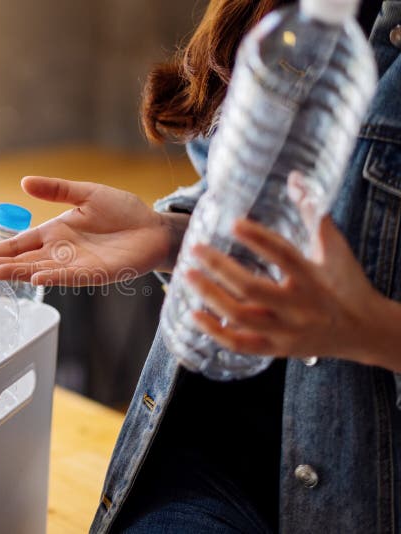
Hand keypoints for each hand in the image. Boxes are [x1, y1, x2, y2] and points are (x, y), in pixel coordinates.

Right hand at [0, 176, 188, 286]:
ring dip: (17, 273)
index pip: (18, 244)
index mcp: (54, 233)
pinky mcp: (95, 273)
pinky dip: (51, 276)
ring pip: (39, 270)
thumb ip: (56, 190)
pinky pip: (69, 275)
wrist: (154, 228)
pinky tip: (34, 277)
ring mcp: (75, 265)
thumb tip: (23, 182)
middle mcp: (60, 252)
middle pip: (22, 260)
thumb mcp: (86, 194)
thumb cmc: (123, 212)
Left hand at [186, 173, 388, 364]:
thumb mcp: (334, 248)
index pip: (283, 255)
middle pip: (252, 289)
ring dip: (210, 295)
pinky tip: (194, 314)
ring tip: (187, 276)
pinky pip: (240, 344)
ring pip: (241, 317)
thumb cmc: (346, 283)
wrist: (364, 331)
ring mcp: (286, 331)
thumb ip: (313, 213)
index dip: (258, 239)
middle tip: (195, 249)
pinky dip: (215, 331)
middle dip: (219, 268)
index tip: (234, 223)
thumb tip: (294, 177)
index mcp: (314, 278)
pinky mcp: (276, 349)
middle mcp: (299, 307)